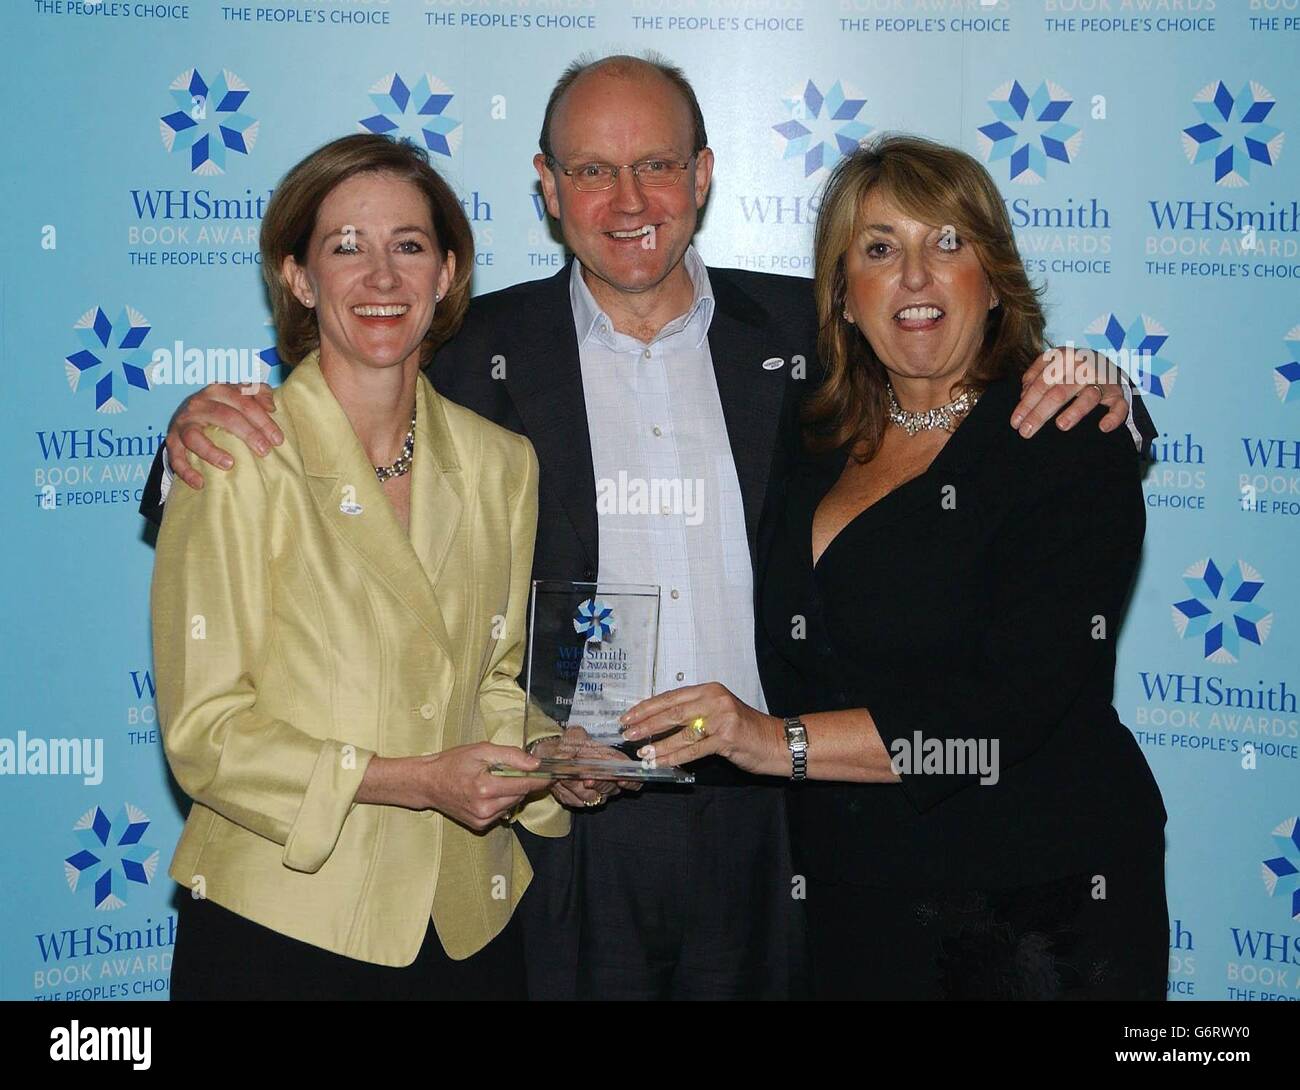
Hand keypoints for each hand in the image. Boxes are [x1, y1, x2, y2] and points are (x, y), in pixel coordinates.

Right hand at [167, 382, 281, 489]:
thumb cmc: (223, 407)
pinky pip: (176, 456)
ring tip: (230, 464)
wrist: (189, 416)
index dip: (263, 421)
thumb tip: (271, 406)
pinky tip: (200, 483)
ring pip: (194, 436)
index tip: (278, 440)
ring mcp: (183, 422)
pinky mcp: (172, 440)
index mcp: (219, 390)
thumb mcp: (240, 394)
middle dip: (247, 434)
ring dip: (211, 452)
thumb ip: (259, 392)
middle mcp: (199, 403)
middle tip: (264, 451)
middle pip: (225, 417)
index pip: (245, 403)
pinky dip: (186, 471)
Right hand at [411, 742, 550, 831]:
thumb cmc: (453, 762)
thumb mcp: (481, 750)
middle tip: (512, 769)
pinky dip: (501, 801)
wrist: (428, 782)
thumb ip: (511, 756)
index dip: (540, 779)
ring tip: (495, 779)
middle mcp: (485, 808)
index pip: (523, 784)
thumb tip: (536, 763)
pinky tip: (488, 792)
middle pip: (520, 794)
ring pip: (512, 804)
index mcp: (485, 788)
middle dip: (522, 782)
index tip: (552, 774)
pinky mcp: (479, 825)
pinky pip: (501, 812)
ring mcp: (482, 820)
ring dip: (512, 792)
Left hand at [533, 727, 641, 809]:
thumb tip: (575, 750)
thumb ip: (576, 737)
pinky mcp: (578, 800)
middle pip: (612, 789)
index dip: (631, 781)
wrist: (549, 756)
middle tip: (587, 778)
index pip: (632, 778)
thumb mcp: (572, 735)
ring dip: (579, 788)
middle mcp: (606, 781)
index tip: (621, 779)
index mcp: (613, 763)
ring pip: (593, 797)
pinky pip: (577, 802)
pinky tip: (561, 783)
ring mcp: (593, 792)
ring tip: (567, 777)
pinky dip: (568, 793)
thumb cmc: (567, 745)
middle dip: (599, 783)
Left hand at [619, 683, 787, 776]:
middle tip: (627, 732)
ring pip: (681, 731)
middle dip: (646, 722)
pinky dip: (675, 757)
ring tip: (642, 751)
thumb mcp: (719, 712)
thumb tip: (659, 721)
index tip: (629, 716)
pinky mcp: (727, 737)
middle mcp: (714, 699)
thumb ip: (694, 712)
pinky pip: (694, 749)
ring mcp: (722, 717)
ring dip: (659, 743)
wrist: (778, 742)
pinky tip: (661, 762)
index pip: (671, 696)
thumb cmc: (747, 730)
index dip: (647, 706)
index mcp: (709, 690)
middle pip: (672, 710)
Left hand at [1010, 347, 1128, 437]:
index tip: (1015, 422)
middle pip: (1059, 392)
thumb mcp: (1051, 366)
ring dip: (1075, 411)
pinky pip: (1119, 406)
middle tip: (1026, 432)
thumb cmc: (1069, 370)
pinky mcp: (1118, 394)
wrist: (1104, 367)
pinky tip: (1102, 427)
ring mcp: (1103, 380)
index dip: (1026, 403)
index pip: (1041, 383)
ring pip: (1089, 397)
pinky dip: (1113, 416)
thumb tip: (1023, 395)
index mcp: (1064, 357)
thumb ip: (1035, 377)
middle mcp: (1084, 366)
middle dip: (1040, 413)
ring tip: (1061, 426)